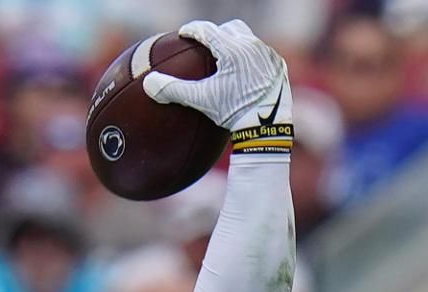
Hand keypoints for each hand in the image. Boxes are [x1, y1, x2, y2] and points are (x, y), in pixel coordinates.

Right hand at [143, 20, 291, 133]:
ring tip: (223, 57)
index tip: (183, 33)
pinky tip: (242, 72)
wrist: (268, 126)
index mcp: (232, 49)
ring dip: (234, 43)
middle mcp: (252, 46)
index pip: (207, 30)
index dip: (192, 30)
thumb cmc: (233, 111)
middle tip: (204, 43)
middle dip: (216, 33)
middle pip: (230, 28)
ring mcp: (268, 55)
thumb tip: (148, 83)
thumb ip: (173, 89)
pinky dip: (249, 57)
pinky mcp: (278, 66)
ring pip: (248, 39)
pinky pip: (261, 54)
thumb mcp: (200, 100)